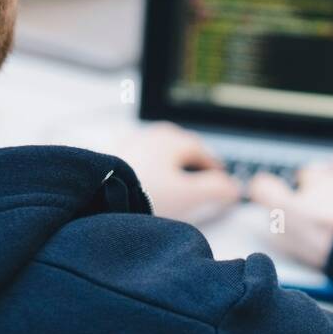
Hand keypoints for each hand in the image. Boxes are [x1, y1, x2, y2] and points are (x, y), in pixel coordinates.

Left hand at [108, 122, 240, 223]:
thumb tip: (234, 187)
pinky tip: (139, 178)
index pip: (201, 151)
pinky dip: (142, 165)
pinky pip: (131, 156)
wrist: (98, 198)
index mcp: (172, 140)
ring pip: (153, 148)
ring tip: (169, 178)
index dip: (213, 167)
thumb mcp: (189, 195)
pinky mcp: (107, 156)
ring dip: (165, 160)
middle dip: (190, 159)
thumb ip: (215, 189)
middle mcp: (149, 135)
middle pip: (178, 144)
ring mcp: (126, 143)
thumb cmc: (143, 196)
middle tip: (198, 174)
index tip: (219, 179)